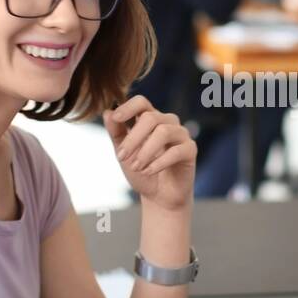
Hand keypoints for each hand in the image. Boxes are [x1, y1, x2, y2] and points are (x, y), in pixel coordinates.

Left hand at [103, 96, 196, 210]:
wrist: (158, 196)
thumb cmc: (141, 170)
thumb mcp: (124, 153)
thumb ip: (116, 133)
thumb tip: (107, 113)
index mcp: (150, 118)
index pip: (141, 102)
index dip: (128, 107)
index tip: (116, 118)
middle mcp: (167, 122)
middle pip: (151, 117)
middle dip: (133, 138)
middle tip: (121, 157)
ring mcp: (181, 134)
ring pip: (164, 132)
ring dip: (145, 151)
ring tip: (136, 168)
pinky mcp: (190, 150)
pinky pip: (176, 151)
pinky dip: (158, 163)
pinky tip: (147, 172)